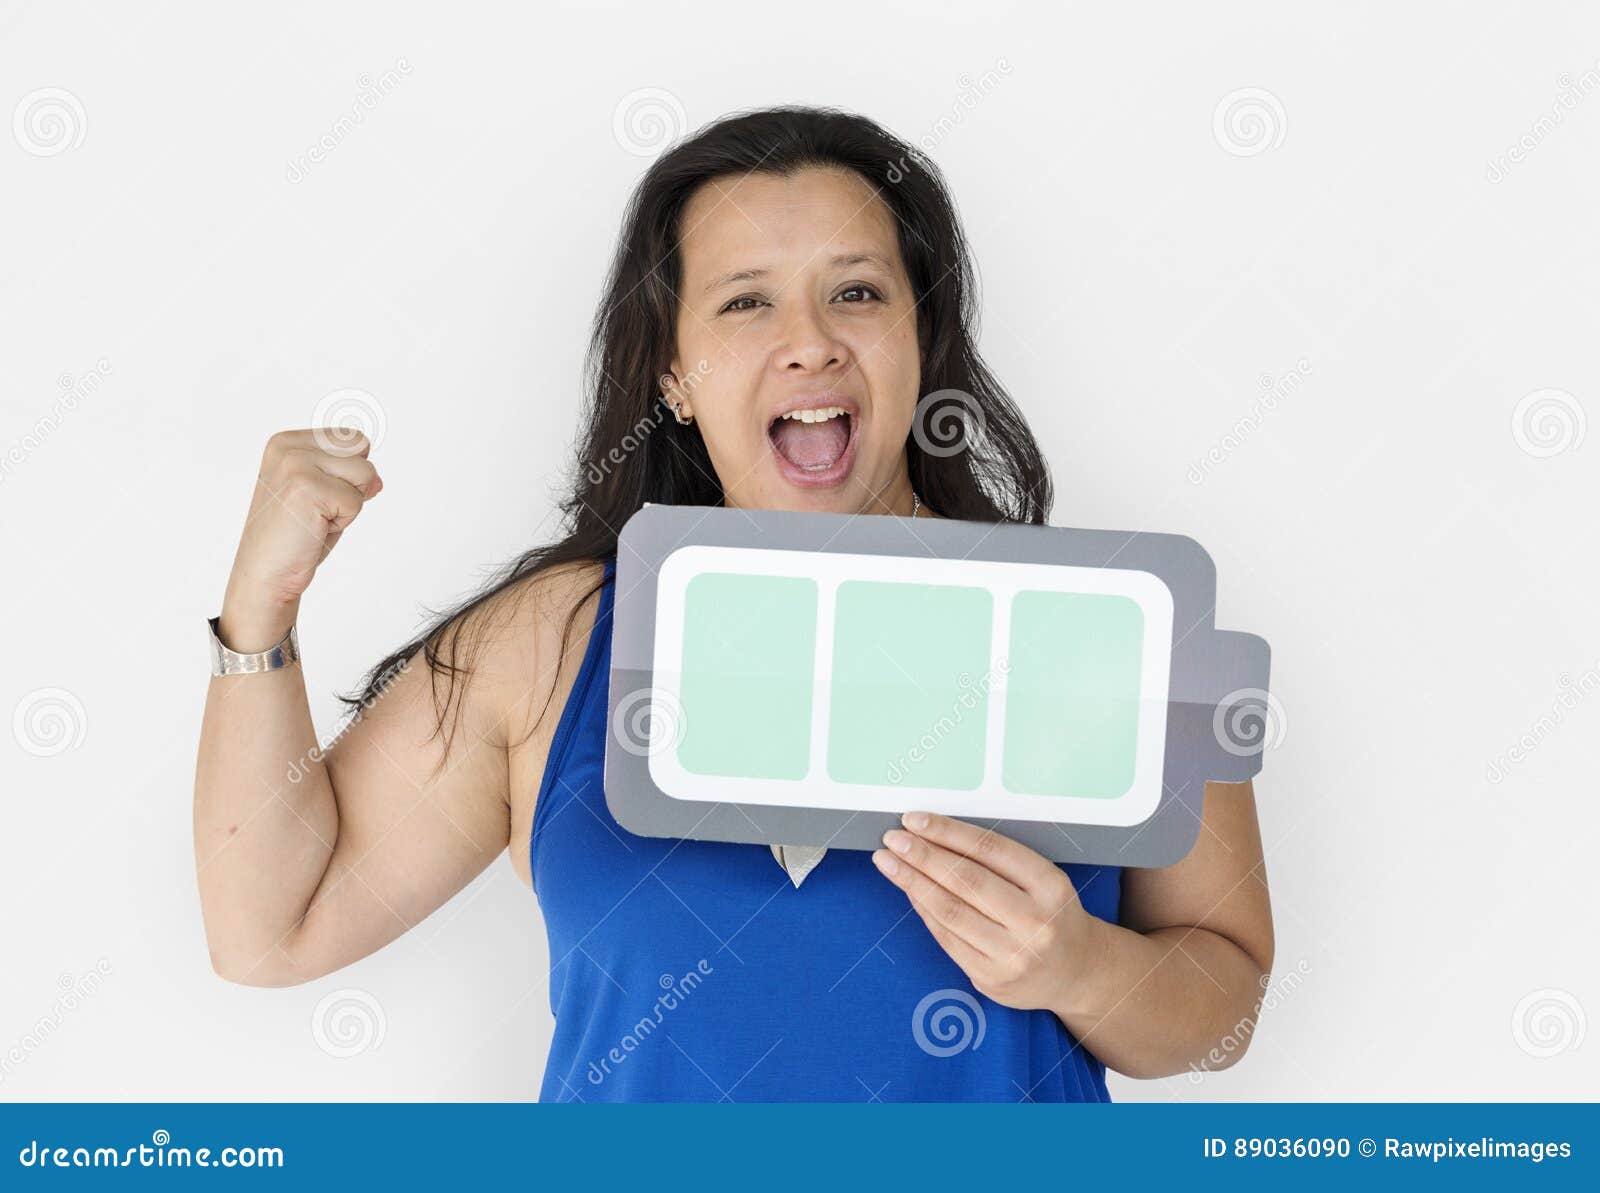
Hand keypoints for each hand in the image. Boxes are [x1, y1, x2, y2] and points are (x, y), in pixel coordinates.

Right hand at [220, 428, 382, 648]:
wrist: (266, 574)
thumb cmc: (295, 536)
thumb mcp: (324, 494)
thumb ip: (348, 474)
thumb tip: (377, 479)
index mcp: (288, 442)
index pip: (353, 438)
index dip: (350, 473)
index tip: (319, 497)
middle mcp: (288, 447)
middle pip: (361, 447)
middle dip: (353, 484)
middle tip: (320, 510)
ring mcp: (295, 464)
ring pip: (365, 472)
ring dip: (349, 503)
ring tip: (317, 518)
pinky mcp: (306, 487)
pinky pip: (356, 500)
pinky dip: (343, 521)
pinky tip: (314, 528)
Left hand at [873, 812, 1101, 1019]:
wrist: (1077, 973)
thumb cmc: (1051, 915)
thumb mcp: (1042, 881)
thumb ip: (998, 861)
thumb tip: (934, 836)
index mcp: (1050, 886)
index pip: (990, 850)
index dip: (947, 832)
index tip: (914, 820)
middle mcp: (1035, 922)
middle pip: (966, 881)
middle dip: (922, 856)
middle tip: (893, 839)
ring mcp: (1013, 955)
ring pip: (950, 911)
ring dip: (912, 882)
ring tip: (888, 862)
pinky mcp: (992, 979)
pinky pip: (947, 938)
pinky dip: (923, 910)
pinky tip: (909, 890)